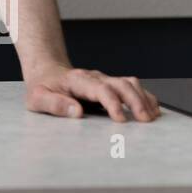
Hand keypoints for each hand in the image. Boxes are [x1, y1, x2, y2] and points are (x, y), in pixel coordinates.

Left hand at [24, 63, 161, 121]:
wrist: (47, 72)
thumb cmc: (43, 87)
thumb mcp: (38, 98)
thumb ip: (55, 104)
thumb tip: (77, 112)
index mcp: (78, 80)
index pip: (100, 88)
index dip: (112, 102)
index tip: (120, 119)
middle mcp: (95, 78)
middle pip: (121, 84)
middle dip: (135, 101)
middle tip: (145, 120)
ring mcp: (104, 80)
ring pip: (130, 83)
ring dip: (143, 98)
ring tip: (152, 116)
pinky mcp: (111, 85)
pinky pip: (132, 87)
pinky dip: (145, 96)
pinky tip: (153, 109)